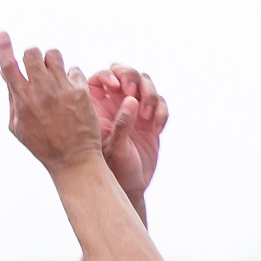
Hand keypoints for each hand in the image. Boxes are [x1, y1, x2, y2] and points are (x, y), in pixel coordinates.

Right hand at [0, 33, 100, 171]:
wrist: (74, 160)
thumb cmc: (43, 145)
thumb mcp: (18, 126)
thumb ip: (11, 97)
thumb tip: (4, 72)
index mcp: (23, 101)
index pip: (9, 66)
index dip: (4, 47)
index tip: (3, 34)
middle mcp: (42, 92)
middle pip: (32, 53)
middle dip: (32, 56)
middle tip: (36, 67)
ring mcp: (62, 90)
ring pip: (54, 55)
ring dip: (51, 61)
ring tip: (54, 75)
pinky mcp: (80, 91)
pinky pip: (73, 69)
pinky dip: (70, 77)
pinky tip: (70, 91)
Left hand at [88, 64, 167, 199]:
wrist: (131, 187)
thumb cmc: (114, 170)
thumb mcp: (115, 149)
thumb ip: (121, 124)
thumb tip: (131, 100)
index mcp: (98, 107)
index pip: (100, 77)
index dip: (110, 75)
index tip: (116, 87)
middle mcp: (116, 104)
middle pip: (125, 73)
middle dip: (132, 77)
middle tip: (134, 92)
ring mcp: (135, 109)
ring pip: (145, 83)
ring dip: (149, 94)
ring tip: (147, 117)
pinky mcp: (151, 118)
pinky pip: (160, 102)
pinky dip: (161, 111)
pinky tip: (156, 129)